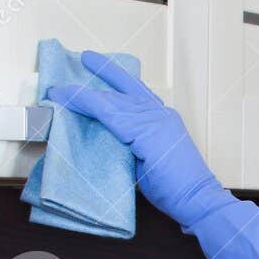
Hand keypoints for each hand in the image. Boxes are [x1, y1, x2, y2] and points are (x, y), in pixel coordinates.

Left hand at [44, 50, 218, 225]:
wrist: (198, 201)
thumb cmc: (177, 189)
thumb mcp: (150, 161)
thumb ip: (131, 147)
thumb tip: (106, 143)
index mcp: (164, 120)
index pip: (138, 93)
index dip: (117, 78)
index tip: (101, 66)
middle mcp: (161, 115)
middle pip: (125, 89)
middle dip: (103, 71)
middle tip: (84, 58)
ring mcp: (155, 121)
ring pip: (113, 100)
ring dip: (83, 95)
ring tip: (60, 90)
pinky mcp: (146, 132)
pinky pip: (108, 113)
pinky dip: (86, 104)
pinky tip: (68, 99)